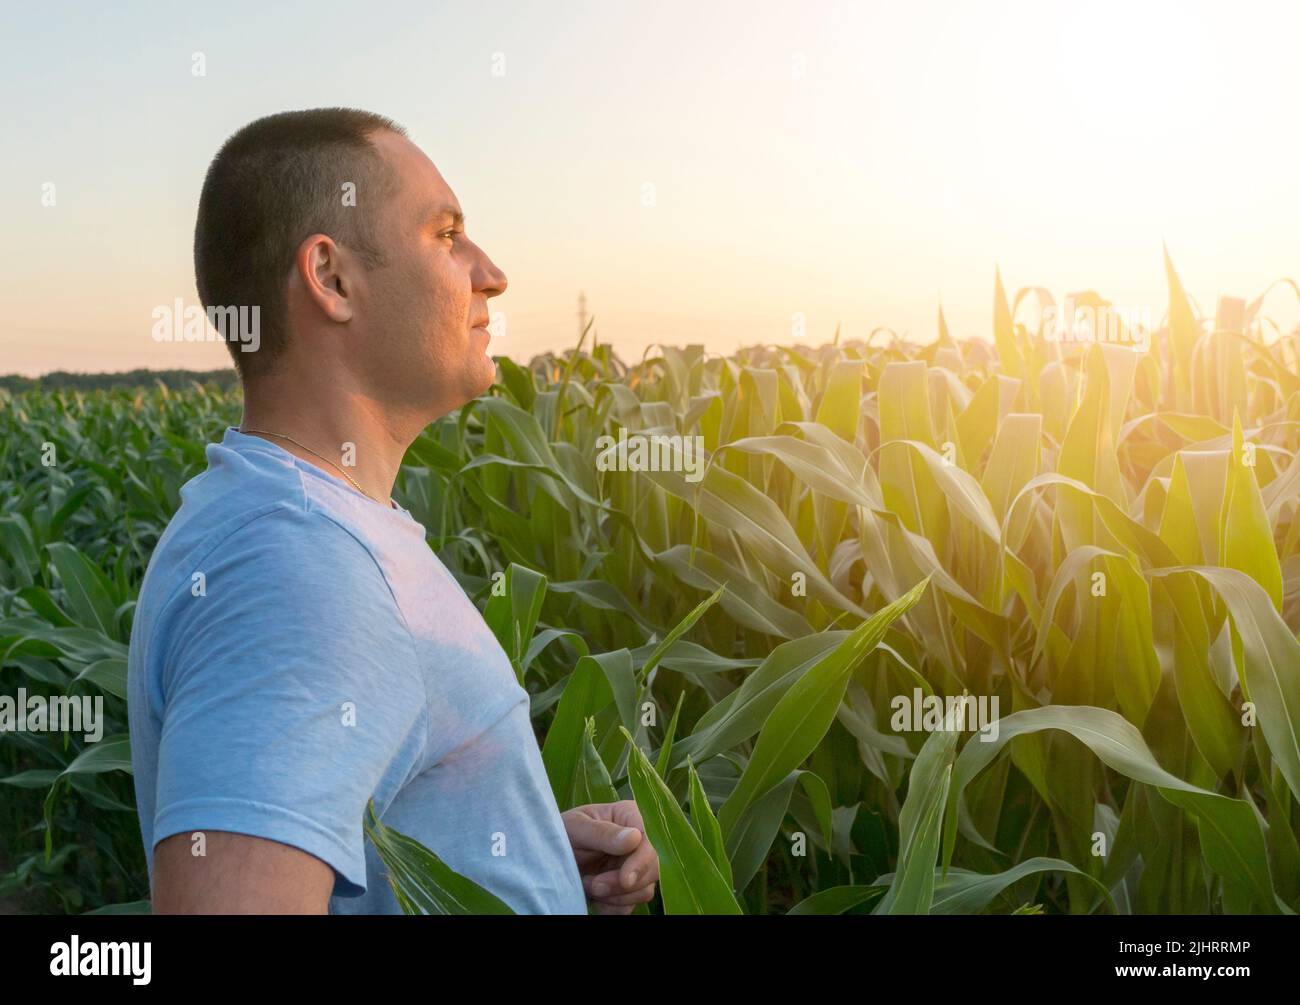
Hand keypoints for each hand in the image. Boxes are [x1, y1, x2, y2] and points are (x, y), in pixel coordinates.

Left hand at [562, 800, 659, 914]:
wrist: (547, 858)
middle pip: (653, 868)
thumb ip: (602, 833)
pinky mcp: (627, 889)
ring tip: (589, 886)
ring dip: (616, 897)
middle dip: (624, 884)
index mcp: (629, 816)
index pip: (649, 840)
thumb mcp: (575, 828)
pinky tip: (596, 899)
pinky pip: (631, 906)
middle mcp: (638, 841)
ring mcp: (634, 866)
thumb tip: (634, 838)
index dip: (641, 863)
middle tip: (595, 886)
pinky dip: (613, 907)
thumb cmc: (560, 833)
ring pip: (644, 890)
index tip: (625, 880)